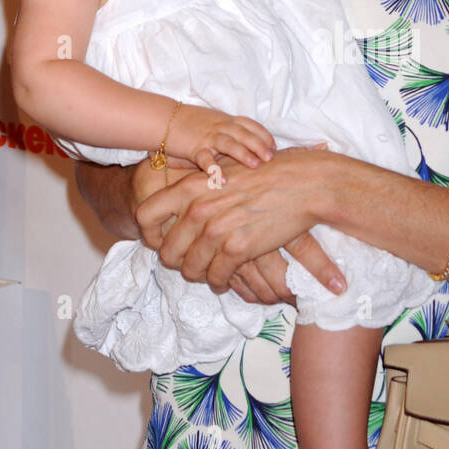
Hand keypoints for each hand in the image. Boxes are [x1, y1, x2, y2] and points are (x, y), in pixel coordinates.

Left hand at [136, 146, 346, 293]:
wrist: (303, 183)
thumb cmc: (267, 172)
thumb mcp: (223, 166)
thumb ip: (197, 179)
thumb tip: (174, 179)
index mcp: (190, 188)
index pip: (145, 216)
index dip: (149, 234)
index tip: (162, 240)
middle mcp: (198, 210)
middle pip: (166, 250)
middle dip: (177, 261)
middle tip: (190, 261)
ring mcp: (217, 230)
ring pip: (190, 268)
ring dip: (199, 274)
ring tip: (209, 272)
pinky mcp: (238, 248)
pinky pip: (216, 277)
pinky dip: (219, 282)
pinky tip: (225, 279)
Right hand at [166, 103, 275, 172]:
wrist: (163, 119)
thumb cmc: (190, 123)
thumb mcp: (214, 122)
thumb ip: (230, 132)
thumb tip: (250, 148)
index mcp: (227, 120)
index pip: (251, 125)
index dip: (264, 135)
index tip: (274, 147)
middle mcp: (220, 127)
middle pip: (244, 133)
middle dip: (259, 145)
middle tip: (271, 158)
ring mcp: (207, 136)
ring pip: (229, 143)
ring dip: (243, 153)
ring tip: (255, 165)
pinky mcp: (194, 147)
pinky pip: (206, 159)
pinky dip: (214, 168)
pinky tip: (223, 179)